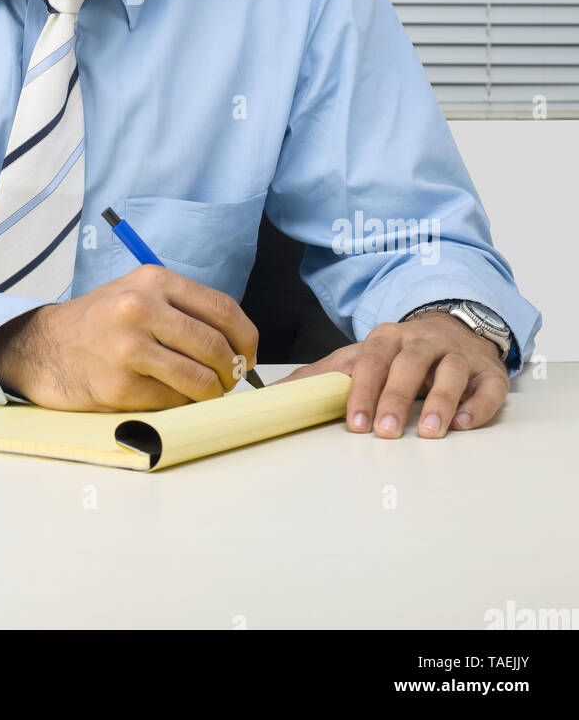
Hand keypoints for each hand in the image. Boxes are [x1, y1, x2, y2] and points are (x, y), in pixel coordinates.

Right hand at [0, 264, 257, 410]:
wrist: (45, 347)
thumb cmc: (101, 322)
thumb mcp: (138, 293)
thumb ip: (183, 309)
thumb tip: (237, 345)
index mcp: (153, 280)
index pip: (222, 309)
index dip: (246, 338)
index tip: (248, 356)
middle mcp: (141, 308)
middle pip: (214, 346)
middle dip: (231, 371)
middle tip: (229, 381)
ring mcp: (128, 348)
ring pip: (198, 379)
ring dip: (211, 393)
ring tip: (206, 394)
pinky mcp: (118, 385)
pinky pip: (172, 401)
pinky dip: (182, 405)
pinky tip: (173, 397)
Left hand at [271, 311, 509, 436]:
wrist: (454, 328)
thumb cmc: (400, 353)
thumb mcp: (360, 357)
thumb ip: (321, 376)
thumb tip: (273, 395)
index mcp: (388, 337)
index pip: (371, 360)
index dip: (363, 389)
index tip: (355, 422)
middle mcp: (423, 342)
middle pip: (409, 363)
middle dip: (397, 396)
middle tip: (386, 431)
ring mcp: (458, 355)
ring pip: (451, 371)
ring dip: (441, 401)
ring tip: (429, 432)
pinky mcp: (488, 372)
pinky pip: (487, 386)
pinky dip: (478, 404)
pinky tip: (465, 423)